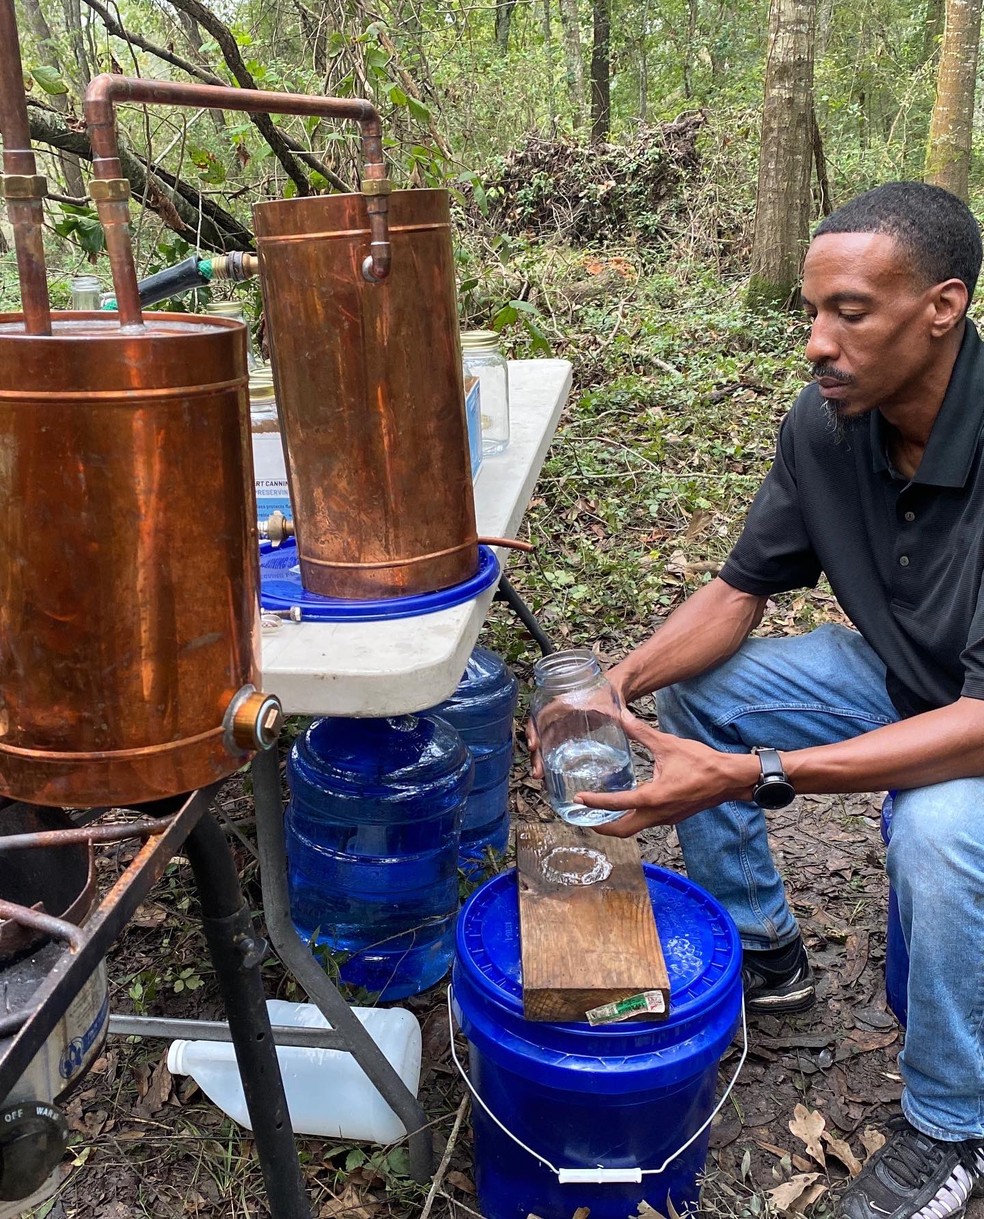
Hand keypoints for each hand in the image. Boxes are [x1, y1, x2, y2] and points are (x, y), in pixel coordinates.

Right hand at [526, 697, 621, 779]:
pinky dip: (550, 757)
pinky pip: (553, 744)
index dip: (534, 730)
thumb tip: (625, 722)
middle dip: (536, 753)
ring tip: (540, 775)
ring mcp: (562, 723)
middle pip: (540, 733)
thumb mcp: (612, 702)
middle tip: (538, 771)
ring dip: (540, 758)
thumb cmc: (609, 689)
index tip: (534, 745)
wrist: (613, 687)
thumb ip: (620, 714)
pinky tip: (550, 772)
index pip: (542, 715)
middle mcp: (559, 712)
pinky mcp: (568, 732)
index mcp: (564, 701)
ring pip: (545, 741)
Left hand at [576, 711, 757, 837]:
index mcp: (654, 797)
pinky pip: (646, 823)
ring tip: (599, 812)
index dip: (595, 802)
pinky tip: (626, 804)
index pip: (617, 804)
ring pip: (635, 828)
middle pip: (622, 830)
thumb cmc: (703, 763)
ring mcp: (666, 819)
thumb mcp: (669, 744)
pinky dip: (631, 818)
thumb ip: (642, 733)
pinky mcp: (673, 817)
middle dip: (601, 826)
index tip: (579, 799)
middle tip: (583, 816)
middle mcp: (658, 814)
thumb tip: (621, 716)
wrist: (730, 779)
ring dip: (616, 824)